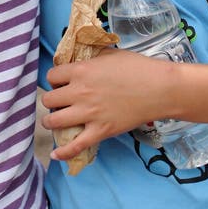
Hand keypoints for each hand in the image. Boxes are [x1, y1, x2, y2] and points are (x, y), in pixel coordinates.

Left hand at [41, 49, 174, 162]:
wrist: (158, 88)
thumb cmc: (136, 67)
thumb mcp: (109, 54)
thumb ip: (91, 58)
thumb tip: (83, 60)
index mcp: (80, 71)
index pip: (51, 76)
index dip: (54, 79)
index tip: (60, 82)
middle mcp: (79, 92)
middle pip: (48, 99)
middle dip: (51, 100)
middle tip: (59, 101)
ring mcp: (88, 114)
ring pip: (54, 121)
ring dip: (50, 121)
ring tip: (54, 121)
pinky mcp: (100, 131)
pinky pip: (76, 146)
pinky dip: (64, 152)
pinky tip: (56, 155)